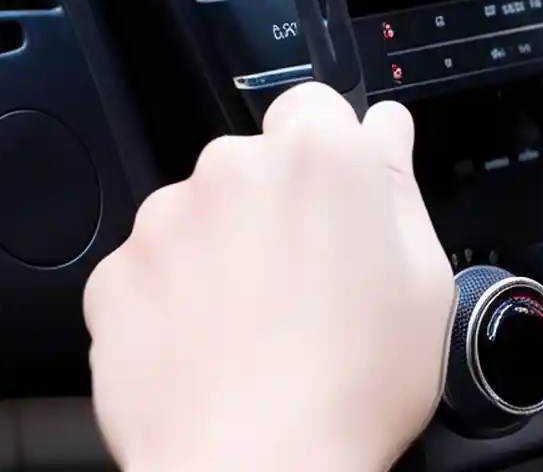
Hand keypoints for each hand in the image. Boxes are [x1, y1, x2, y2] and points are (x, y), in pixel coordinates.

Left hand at [84, 84, 453, 471]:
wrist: (253, 470)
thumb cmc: (353, 388)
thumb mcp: (425, 279)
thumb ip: (397, 184)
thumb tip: (383, 132)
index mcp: (319, 156)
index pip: (318, 107)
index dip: (333, 155)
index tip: (340, 201)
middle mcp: (233, 168)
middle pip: (257, 163)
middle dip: (280, 205)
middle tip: (310, 281)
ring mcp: (164, 221)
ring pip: (203, 214)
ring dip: (226, 248)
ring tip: (259, 326)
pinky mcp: (117, 274)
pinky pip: (155, 267)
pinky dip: (178, 296)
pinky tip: (214, 346)